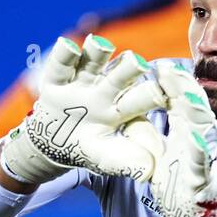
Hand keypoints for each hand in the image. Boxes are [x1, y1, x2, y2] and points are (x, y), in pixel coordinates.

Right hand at [0, 33, 165, 184]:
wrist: (54, 143)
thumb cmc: (88, 148)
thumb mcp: (106, 158)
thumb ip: (126, 162)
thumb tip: (149, 170)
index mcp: (123, 108)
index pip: (141, 99)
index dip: (152, 95)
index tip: (162, 92)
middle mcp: (106, 88)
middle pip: (121, 75)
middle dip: (129, 68)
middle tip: (138, 63)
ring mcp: (82, 80)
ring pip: (93, 61)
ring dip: (98, 52)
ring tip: (102, 46)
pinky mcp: (56, 80)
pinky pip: (61, 64)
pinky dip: (64, 54)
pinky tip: (69, 46)